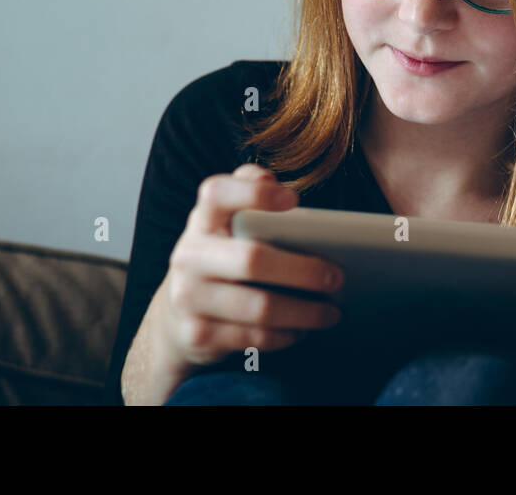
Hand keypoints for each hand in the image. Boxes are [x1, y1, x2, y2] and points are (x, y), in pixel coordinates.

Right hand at [157, 164, 345, 369]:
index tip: (293, 200)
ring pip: (260, 307)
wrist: (178, 315)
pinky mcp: (198, 334)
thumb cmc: (222, 257)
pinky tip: (303, 329)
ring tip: (331, 311)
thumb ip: (248, 190)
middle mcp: (190, 256)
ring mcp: (189, 298)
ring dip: (305, 312)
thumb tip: (271, 179)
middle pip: (252, 260)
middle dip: (303, 270)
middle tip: (336, 277)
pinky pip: (254, 337)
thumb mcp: (226, 221)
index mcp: (202, 220)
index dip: (253, 193)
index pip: (217, 193)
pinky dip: (286, 335)